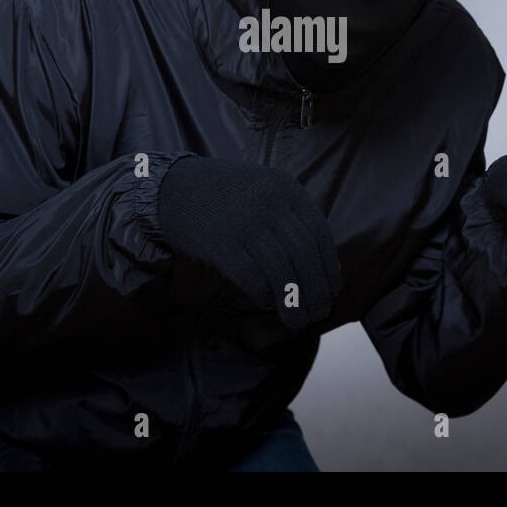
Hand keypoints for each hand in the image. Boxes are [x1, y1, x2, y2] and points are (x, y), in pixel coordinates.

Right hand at [156, 156, 341, 329]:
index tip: (331, 292)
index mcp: (286, 189)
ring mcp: (244, 222)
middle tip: (318, 315)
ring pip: (281, 270)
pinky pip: (251, 276)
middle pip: (304, 255)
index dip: (328, 268)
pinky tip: (265, 304)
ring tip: (296, 322)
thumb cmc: (226, 195)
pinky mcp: (219, 242)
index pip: (319, 235)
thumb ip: (291, 218)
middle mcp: (270, 203)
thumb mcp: (266, 190)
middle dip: (316, 291)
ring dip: (293, 302)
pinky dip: (263, 295)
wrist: (175, 184)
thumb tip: (321, 266)